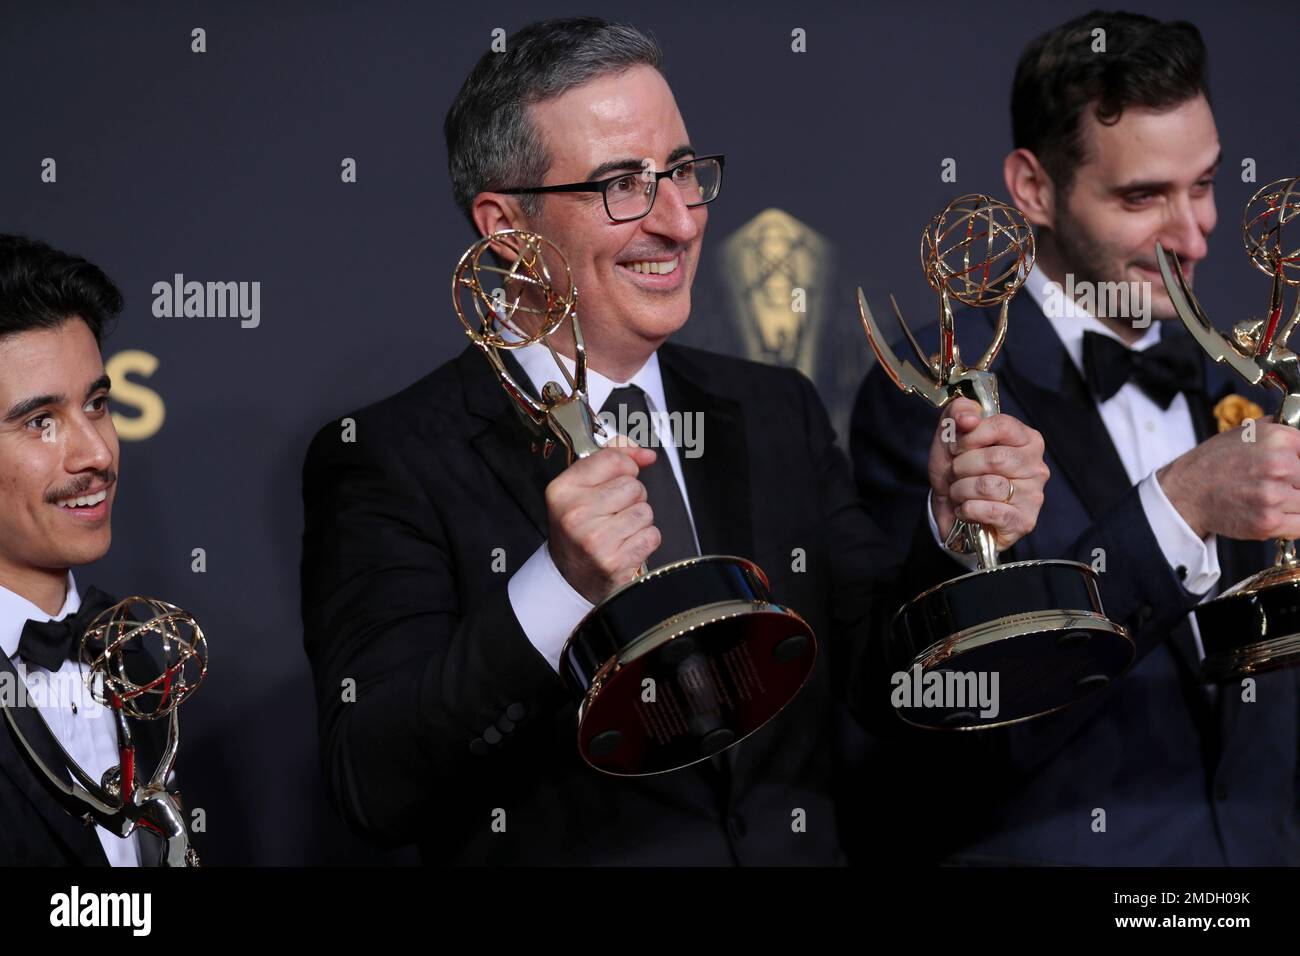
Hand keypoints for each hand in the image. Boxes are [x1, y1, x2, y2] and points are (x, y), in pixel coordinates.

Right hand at [546, 440, 659, 603]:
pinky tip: (625, 545)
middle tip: (612, 512)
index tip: (622, 475)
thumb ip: (611, 461)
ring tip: (618, 530)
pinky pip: (652, 535)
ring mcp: (595, 540)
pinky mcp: (615, 561)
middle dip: (631, 498)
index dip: (626, 466)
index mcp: (563, 490)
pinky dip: (644, 540)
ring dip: (638, 520)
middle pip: (633, 486)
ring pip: (645, 511)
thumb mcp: (580, 490)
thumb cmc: (578, 529)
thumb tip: (646, 455)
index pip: (612, 459)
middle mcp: (576, 514)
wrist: (569, 577)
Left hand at [929, 397, 1049, 550]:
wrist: (950, 510)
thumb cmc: (958, 471)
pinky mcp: (1024, 521)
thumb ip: (957, 414)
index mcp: (1026, 439)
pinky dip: (967, 510)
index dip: (971, 436)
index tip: (956, 447)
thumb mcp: (950, 436)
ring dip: (961, 490)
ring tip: (959, 493)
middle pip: (994, 458)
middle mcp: (1036, 466)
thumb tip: (969, 417)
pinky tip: (966, 510)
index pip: (1002, 426)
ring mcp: (1033, 495)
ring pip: (988, 486)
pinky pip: (990, 511)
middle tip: (955, 474)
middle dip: (962, 466)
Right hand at [1158, 418, 1299, 539]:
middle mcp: (1279, 465)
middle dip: (1297, 484)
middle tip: (1281, 485)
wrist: (1185, 492)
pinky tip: (1277, 515)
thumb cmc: (1213, 462)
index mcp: (1278, 439)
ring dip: (1293, 503)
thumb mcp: (1245, 432)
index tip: (1293, 473)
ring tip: (1271, 499)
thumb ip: (1278, 431)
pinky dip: (1293, 522)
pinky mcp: (1268, 522)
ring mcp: (1274, 496)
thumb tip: (1298, 432)